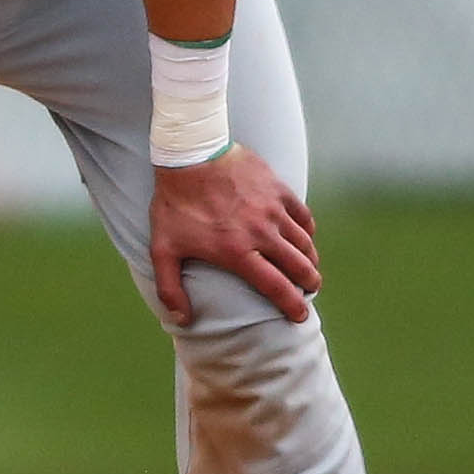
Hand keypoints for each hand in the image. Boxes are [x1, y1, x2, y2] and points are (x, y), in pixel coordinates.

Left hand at [144, 145, 322, 329]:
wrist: (190, 154)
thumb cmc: (175, 203)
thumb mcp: (163, 248)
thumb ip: (169, 287)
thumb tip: (181, 319)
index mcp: (237, 251)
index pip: (276, 287)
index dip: (293, 305)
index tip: (300, 316)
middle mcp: (261, 233)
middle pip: (299, 267)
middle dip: (309, 283)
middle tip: (309, 289)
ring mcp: (273, 209)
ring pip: (304, 242)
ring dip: (310, 259)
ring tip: (309, 268)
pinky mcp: (278, 189)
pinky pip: (303, 215)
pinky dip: (307, 231)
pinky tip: (305, 237)